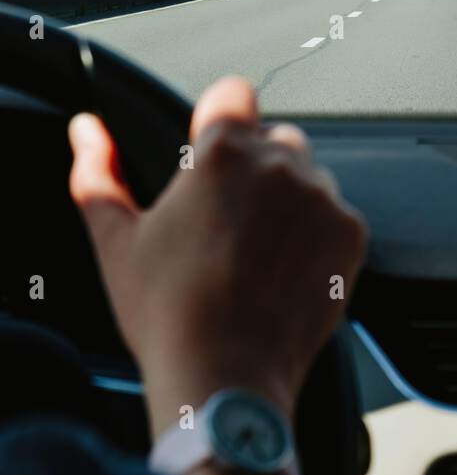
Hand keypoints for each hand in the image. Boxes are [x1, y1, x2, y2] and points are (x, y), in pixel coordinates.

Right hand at [68, 77, 367, 441]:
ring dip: (288, 200)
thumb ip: (96, 172)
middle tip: (225, 225)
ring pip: (307, 176)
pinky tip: (283, 273)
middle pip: (272, 138)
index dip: (218, 120)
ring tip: (254, 256)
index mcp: (223, 151)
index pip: (233, 94)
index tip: (209, 156)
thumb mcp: (116, 240)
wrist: (226, 380)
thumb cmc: (166, 312)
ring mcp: (322, 197)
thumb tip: (87, 132)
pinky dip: (316, 236)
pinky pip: (334, 215)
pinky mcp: (351, 232)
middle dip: (253, 167)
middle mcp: (280, 162)